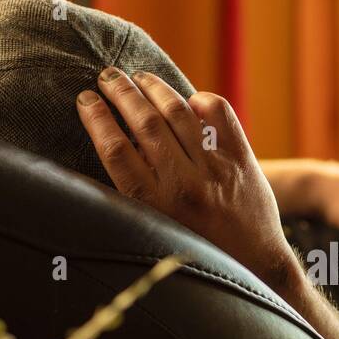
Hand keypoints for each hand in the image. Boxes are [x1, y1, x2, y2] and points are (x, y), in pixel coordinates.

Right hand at [76, 69, 298, 290]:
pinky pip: (220, 114)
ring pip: (178, 112)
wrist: (254, 262)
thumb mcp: (155, 226)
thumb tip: (110, 140)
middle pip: (144, 122)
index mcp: (154, 205)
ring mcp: (216, 170)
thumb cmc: (195, 246)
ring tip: (138, 77)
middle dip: (120, 92)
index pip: (115, 149)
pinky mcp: (242, 159)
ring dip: (154, 88)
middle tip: (107, 76)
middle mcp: (184, 185)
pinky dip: (201, 100)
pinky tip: (187, 99)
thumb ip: (134, 188)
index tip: (85, 99)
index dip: (96, 118)